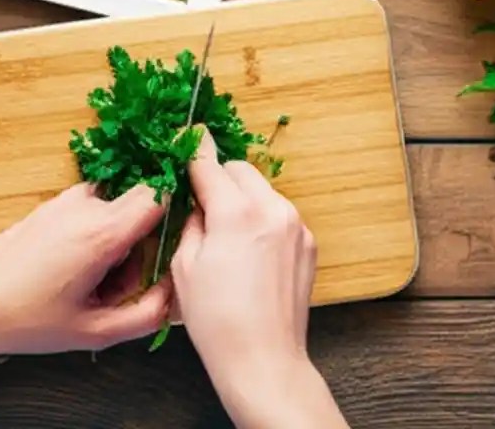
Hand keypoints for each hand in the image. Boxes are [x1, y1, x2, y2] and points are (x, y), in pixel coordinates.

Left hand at [0, 183, 171, 356]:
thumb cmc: (26, 321)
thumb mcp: (95, 332)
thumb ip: (150, 314)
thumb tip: (177, 293)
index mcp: (102, 232)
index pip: (161, 195)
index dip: (176, 216)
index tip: (172, 247)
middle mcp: (85, 206)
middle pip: (141, 209)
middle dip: (141, 247)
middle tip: (116, 289)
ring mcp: (65, 201)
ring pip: (117, 212)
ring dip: (117, 245)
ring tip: (90, 286)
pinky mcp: (51, 206)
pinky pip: (93, 213)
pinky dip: (95, 239)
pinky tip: (73, 272)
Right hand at [172, 130, 346, 427]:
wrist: (264, 359)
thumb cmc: (218, 321)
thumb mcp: (186, 265)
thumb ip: (192, 221)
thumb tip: (197, 201)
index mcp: (236, 213)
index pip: (210, 164)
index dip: (193, 149)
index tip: (187, 135)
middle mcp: (272, 210)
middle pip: (240, 171)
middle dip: (219, 180)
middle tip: (201, 206)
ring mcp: (296, 226)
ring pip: (262, 192)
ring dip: (242, 201)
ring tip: (226, 239)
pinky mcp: (308, 243)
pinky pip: (279, 216)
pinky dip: (262, 221)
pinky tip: (249, 255)